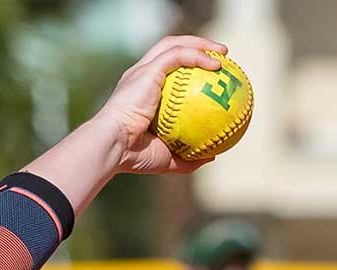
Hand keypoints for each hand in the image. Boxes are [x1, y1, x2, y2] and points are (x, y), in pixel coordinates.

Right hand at [86, 35, 229, 175]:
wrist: (113, 146)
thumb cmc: (133, 156)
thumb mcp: (165, 159)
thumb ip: (187, 157)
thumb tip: (212, 155)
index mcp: (141, 92)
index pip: (165, 71)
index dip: (188, 67)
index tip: (211, 75)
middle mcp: (140, 76)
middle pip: (169, 49)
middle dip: (196, 45)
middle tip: (222, 56)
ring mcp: (142, 70)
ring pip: (173, 44)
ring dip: (199, 43)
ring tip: (224, 52)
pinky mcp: (147, 70)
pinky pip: (178, 55)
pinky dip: (198, 55)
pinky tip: (217, 65)